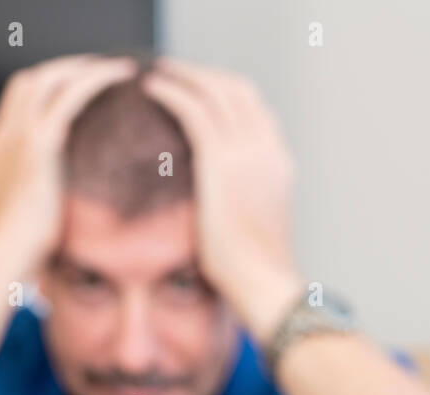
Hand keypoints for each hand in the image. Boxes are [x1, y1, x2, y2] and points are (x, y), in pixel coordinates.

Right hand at [0, 55, 136, 271]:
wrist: (1, 258)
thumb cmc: (15, 252)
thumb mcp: (23, 218)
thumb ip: (35, 202)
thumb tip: (55, 216)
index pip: (17, 102)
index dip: (45, 90)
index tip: (74, 91)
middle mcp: (4, 135)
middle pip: (30, 80)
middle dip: (63, 70)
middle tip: (98, 72)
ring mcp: (18, 136)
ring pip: (50, 78)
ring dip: (84, 68)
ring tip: (116, 69)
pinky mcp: (39, 144)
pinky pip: (70, 95)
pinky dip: (95, 79)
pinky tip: (120, 77)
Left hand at [144, 60, 303, 345]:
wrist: (265, 287)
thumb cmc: (253, 272)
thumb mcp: (253, 226)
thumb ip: (241, 200)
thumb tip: (217, 204)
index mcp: (278, 162)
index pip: (254, 109)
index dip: (224, 92)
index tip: (198, 91)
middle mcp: (267, 149)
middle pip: (237, 89)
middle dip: (204, 75)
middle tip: (173, 72)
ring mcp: (248, 153)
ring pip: (216, 91)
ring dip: (185, 76)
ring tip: (158, 75)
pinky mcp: (223, 163)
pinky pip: (195, 110)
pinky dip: (173, 93)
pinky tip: (151, 89)